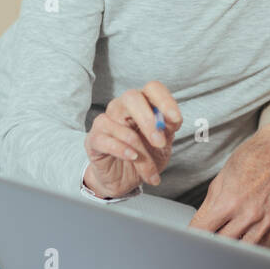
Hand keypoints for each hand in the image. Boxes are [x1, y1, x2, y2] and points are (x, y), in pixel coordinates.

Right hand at [84, 81, 182, 197]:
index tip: (175, 120)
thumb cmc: (144, 156)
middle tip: (159, 143)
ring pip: (119, 124)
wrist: (125, 180)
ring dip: (139, 147)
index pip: (152, 88)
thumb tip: (173, 119)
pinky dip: (120, 149)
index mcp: (143, 103)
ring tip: (148, 167)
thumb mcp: (163, 144)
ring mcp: (106, 121)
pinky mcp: (94, 139)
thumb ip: (168, 129)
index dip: (165, 101)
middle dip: (148, 120)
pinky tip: (131, 157)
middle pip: (132, 98)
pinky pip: (104, 139)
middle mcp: (122, 107)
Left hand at [188, 126, 269, 243]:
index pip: (204, 231)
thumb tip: (197, 228)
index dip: (194, 236)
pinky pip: (257, 244)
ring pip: (241, 249)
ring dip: (231, 244)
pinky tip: (243, 229)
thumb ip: (207, 209)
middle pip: (222, 244)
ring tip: (226, 233)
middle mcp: (249, 214)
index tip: (191, 239)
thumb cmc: (247, 162)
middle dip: (212, 241)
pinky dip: (247, 241)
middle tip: (208, 237)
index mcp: (230, 202)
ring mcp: (264, 221)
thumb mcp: (218, 182)